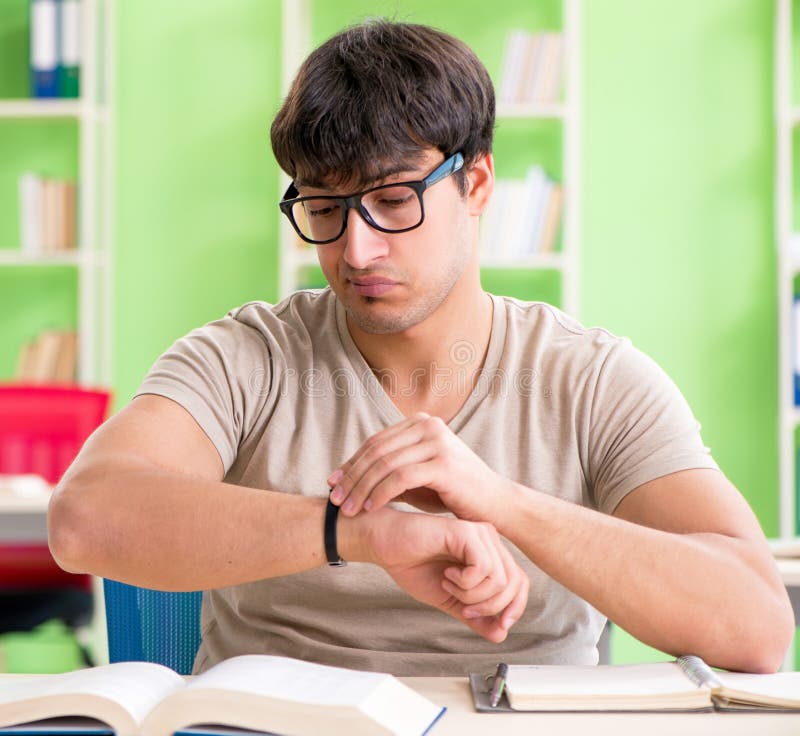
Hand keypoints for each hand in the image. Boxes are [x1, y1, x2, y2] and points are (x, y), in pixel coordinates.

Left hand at [328, 413, 504, 521]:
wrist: (495, 505)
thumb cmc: (454, 493)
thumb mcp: (418, 477)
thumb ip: (390, 472)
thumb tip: (350, 478)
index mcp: (421, 423)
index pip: (376, 442)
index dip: (351, 463)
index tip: (332, 482)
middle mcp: (429, 426)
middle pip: (376, 450)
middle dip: (351, 476)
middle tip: (334, 499)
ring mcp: (437, 441)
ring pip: (384, 464)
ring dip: (361, 488)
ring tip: (347, 509)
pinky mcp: (442, 463)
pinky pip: (400, 478)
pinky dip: (380, 494)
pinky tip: (369, 509)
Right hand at [348, 508, 528, 642]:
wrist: (386, 545)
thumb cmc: (413, 564)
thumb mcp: (450, 599)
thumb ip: (474, 615)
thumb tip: (500, 635)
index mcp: (489, 552)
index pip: (519, 582)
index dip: (514, 608)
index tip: (498, 627)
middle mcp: (490, 539)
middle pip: (514, 583)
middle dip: (490, 607)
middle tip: (464, 609)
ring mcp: (479, 533)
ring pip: (499, 579)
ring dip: (472, 595)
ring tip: (449, 586)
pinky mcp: (466, 532)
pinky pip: (482, 568)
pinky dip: (465, 582)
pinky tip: (447, 575)